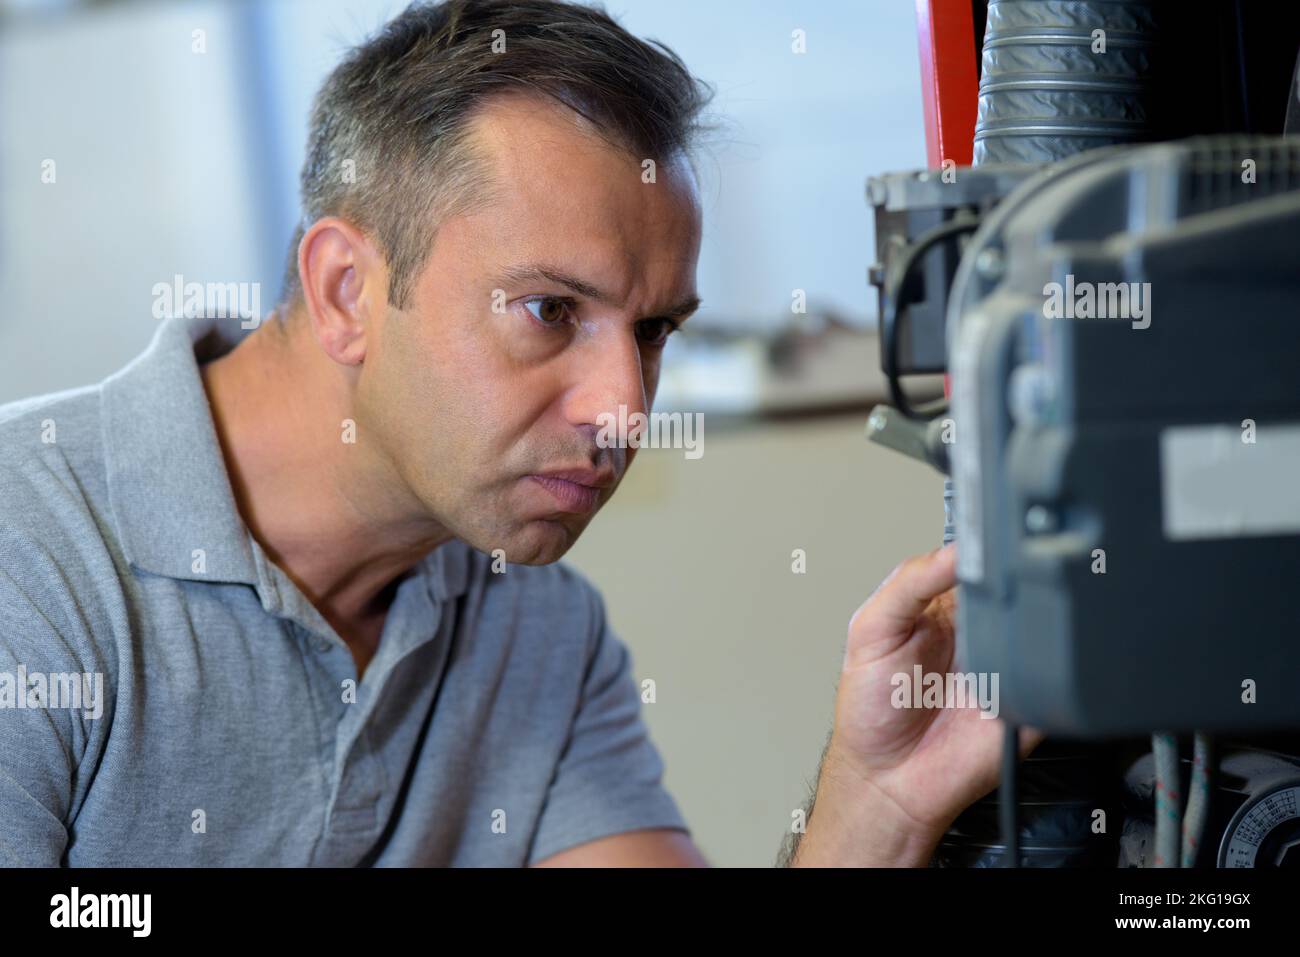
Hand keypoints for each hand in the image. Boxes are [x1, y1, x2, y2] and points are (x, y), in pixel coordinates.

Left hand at [796, 543, 1042, 864]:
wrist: (890, 778)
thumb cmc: (872, 707)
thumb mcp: (870, 630)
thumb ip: (907, 585)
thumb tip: (951, 551)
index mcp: (945, 606)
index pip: (975, 562)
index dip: (982, 550)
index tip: (981, 544)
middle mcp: (981, 632)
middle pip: (1016, 588)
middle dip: (1010, 583)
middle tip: (987, 593)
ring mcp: (1009, 664)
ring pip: (1042, 625)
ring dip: (1029, 622)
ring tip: (988, 638)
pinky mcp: (1032, 699)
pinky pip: (1055, 674)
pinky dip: (1043, 666)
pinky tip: (1009, 669)